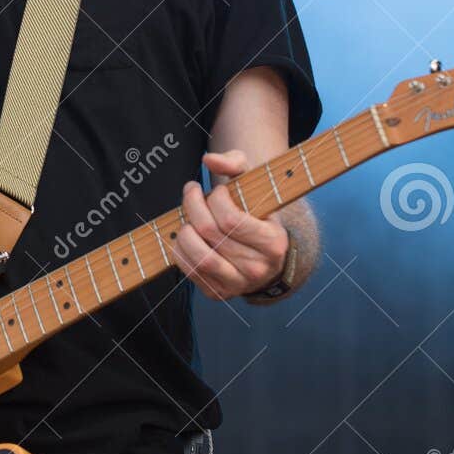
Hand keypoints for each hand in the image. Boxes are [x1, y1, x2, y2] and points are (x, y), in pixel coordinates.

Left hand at [173, 149, 288, 299]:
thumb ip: (235, 163)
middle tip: (192, 192)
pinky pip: (190, 271)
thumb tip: (209, 160)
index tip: (216, 191)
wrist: (263, 258)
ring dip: (184, 231)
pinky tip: (185, 235)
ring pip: (200, 257)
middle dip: (194, 206)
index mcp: (273, 242)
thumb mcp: (255, 186)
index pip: (231, 219)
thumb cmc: (255, 215)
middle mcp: (258, 268)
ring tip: (187, 217)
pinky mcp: (218, 293)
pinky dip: (180, 250)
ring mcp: (238, 284)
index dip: (215, 199)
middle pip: (210, 233)